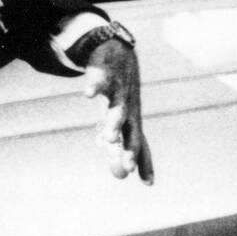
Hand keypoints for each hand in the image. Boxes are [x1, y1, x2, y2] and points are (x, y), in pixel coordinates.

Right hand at [83, 38, 153, 183]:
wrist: (117, 52)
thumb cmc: (119, 91)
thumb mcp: (118, 120)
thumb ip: (119, 147)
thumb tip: (123, 174)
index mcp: (131, 120)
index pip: (139, 144)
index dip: (144, 162)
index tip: (149, 183)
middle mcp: (128, 108)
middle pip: (131, 131)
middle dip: (130, 149)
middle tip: (128, 167)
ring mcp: (118, 91)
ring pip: (117, 109)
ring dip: (113, 123)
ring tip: (110, 138)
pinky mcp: (104, 74)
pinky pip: (99, 81)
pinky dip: (94, 87)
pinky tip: (87, 94)